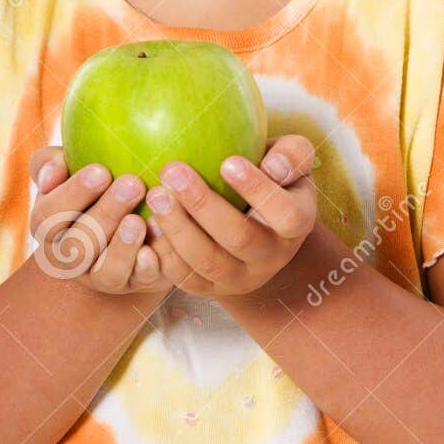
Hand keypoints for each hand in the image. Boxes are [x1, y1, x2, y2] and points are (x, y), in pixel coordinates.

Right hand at [26, 146, 167, 296]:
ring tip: (140, 219)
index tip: (100, 170)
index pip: (49, 216)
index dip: (73, 194)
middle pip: (79, 245)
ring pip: (107, 271)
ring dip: (123, 245)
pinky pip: (138, 281)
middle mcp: (69, 259)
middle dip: (106, 213)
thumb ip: (50, 164)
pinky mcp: (133, 285)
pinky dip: (147, 267)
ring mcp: (100, 277)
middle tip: (132, 184)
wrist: (124, 222)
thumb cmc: (90, 187)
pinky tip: (155, 249)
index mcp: (48, 228)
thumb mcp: (66, 170)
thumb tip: (49, 177)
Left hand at [141, 134, 317, 298]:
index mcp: (296, 224)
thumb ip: (292, 154)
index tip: (227, 162)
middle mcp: (272, 257)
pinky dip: (164, 254)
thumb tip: (275, 166)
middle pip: (239, 238)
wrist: (250, 218)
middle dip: (203, 205)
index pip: (285, 214)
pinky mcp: (211, 289)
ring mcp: (241, 278)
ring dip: (178, 228)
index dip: (258, 191)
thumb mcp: (289, 159)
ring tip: (155, 195)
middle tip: (172, 171)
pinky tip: (147, 223)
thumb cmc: (268, 176)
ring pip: (208, 261)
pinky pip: (185, 278)